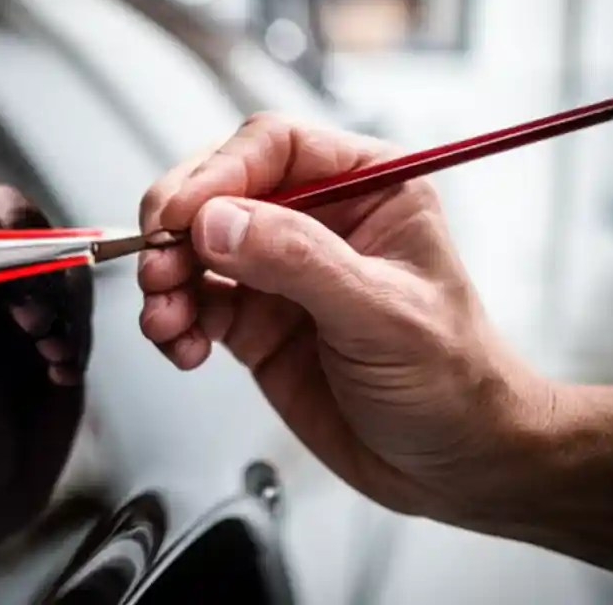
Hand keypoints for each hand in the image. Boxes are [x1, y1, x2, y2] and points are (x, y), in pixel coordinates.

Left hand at [0, 180, 91, 558]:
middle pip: (15, 213)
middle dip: (31, 250)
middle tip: (27, 308)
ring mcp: (28, 300)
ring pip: (60, 256)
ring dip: (58, 297)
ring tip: (42, 348)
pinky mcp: (67, 332)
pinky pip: (86, 309)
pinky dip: (78, 336)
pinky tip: (57, 372)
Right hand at [137, 115, 554, 519]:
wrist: (455, 465)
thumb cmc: (454, 381)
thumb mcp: (383, 315)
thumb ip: (298, 261)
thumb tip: (218, 222)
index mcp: (366, 187)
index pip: (273, 147)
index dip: (219, 173)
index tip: (183, 215)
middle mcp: (316, 219)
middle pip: (219, 190)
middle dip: (177, 226)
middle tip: (158, 264)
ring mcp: (279, 271)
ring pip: (194, 247)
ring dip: (166, 279)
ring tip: (166, 318)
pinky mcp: (253, 320)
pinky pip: (192, 302)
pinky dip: (173, 322)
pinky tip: (183, 346)